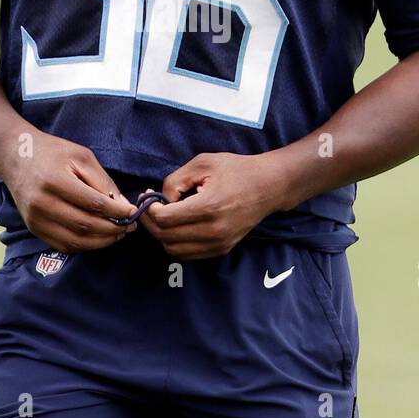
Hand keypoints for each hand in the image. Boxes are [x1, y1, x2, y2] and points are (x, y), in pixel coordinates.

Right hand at [1, 129, 137, 253]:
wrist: (16, 156)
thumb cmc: (52, 152)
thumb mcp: (81, 156)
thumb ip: (103, 182)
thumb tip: (124, 206)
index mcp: (55, 181)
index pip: (94, 204)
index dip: (117, 212)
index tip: (133, 212)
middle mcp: (42, 203)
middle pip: (85, 225)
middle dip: (113, 229)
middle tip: (129, 227)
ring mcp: (35, 219)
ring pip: (75, 241)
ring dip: (101, 242)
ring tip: (117, 234)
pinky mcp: (33, 229)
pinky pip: (63, 245)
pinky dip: (84, 246)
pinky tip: (97, 238)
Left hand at [134, 151, 283, 259]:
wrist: (269, 186)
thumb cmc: (236, 170)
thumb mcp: (203, 163)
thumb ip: (175, 180)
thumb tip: (160, 199)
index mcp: (208, 207)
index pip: (164, 219)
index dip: (149, 209)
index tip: (149, 197)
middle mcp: (214, 230)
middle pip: (165, 236)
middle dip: (150, 222)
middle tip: (150, 207)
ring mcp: (219, 243)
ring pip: (173, 250)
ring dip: (162, 234)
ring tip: (164, 216)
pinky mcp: (222, 249)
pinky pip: (188, 254)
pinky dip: (176, 243)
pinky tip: (177, 225)